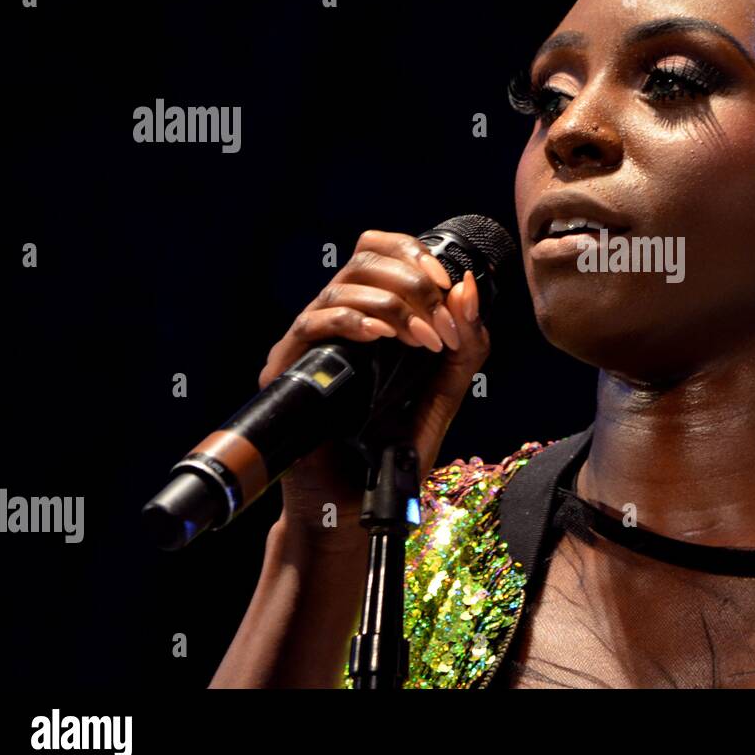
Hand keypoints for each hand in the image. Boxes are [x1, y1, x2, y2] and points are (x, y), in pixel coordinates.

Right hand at [259, 229, 489, 547]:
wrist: (356, 505)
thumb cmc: (393, 450)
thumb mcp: (444, 393)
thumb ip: (465, 345)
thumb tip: (467, 289)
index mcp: (370, 315)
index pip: (380, 249)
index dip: (414, 254)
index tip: (447, 284)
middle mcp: (335, 319)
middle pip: (363, 258)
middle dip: (413, 283)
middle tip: (440, 326)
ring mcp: (309, 342)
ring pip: (341, 286)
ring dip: (393, 305)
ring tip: (423, 341)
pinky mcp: (287, 368)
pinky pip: (313, 324)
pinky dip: (352, 321)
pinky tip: (380, 337)